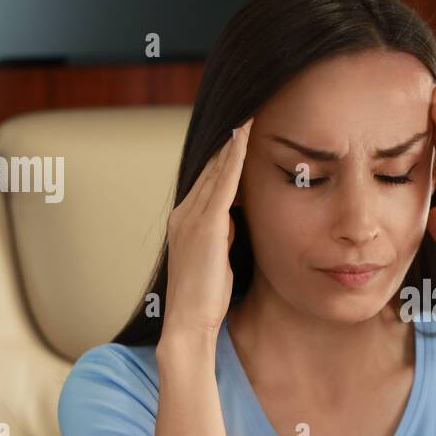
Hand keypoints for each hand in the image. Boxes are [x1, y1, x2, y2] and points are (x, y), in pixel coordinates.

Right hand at [160, 116, 252, 341]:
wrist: (189, 324)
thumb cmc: (207, 299)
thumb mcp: (217, 259)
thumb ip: (223, 234)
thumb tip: (236, 218)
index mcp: (186, 221)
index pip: (209, 180)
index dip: (224, 155)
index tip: (241, 132)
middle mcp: (184, 213)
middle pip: (211, 167)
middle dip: (229, 140)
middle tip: (248, 111)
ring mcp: (192, 217)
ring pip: (217, 168)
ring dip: (234, 140)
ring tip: (250, 114)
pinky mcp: (206, 225)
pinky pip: (224, 182)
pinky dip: (234, 157)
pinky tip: (245, 136)